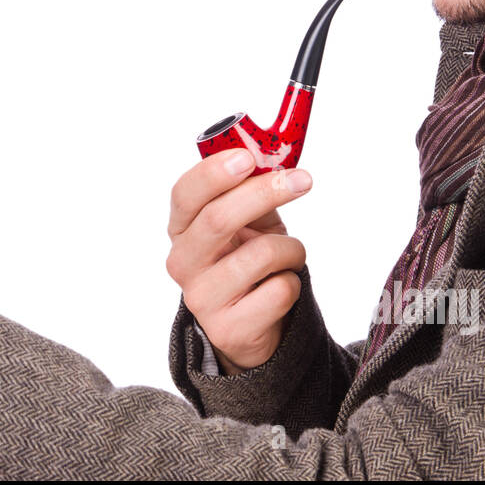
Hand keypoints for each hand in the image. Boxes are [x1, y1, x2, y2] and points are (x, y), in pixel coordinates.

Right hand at [166, 148, 311, 373]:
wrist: (255, 322)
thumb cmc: (250, 260)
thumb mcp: (249, 221)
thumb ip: (253, 190)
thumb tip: (273, 158)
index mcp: (182, 228)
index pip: (185, 193)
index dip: (214, 172)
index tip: (248, 156)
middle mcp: (182, 262)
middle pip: (218, 218)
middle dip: (265, 192)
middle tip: (302, 180)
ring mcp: (201, 298)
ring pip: (261, 255)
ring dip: (291, 249)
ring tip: (290, 256)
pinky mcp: (227, 329)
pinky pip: (279, 291)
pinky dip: (293, 283)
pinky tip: (280, 287)